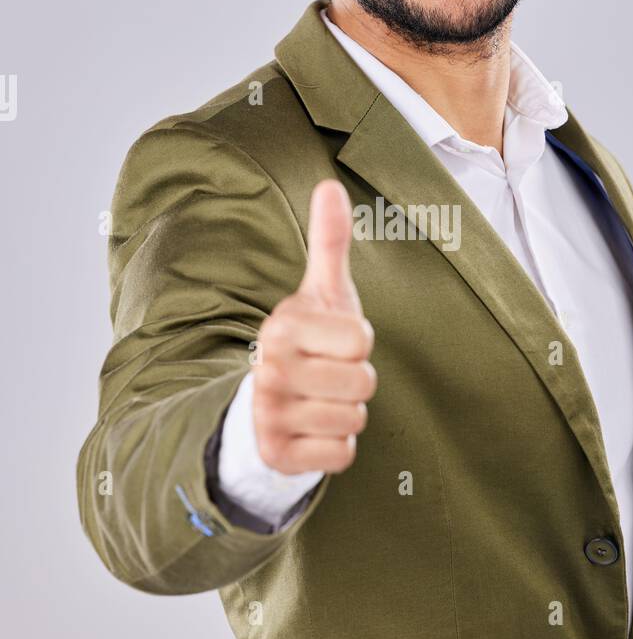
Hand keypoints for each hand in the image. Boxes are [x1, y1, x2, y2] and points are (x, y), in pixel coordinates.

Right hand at [251, 179, 376, 473]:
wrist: (264, 405)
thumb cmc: (308, 342)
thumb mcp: (321, 294)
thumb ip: (329, 242)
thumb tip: (329, 183)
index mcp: (282, 326)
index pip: (360, 341)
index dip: (357, 344)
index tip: (333, 343)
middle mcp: (268, 370)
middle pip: (363, 383)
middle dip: (355, 381)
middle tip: (328, 376)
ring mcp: (268, 415)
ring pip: (354, 420)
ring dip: (346, 414)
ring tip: (320, 401)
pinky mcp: (277, 455)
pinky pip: (341, 455)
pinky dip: (336, 447)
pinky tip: (313, 431)